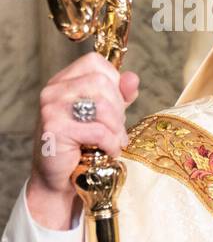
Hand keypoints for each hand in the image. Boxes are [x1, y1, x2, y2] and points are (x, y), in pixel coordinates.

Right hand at [28, 53, 138, 229]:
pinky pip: (98, 131)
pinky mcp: (55, 129)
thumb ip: (119, 95)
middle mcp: (54, 90)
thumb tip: (133, 78)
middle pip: (102, 83)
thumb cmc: (84, 144)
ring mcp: (52, 108)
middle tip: (116, 129)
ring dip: (117, 128)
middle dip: (118, 109)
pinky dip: (111, 143)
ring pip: (102, 105)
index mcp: (64, 81)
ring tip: (114, 141)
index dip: (114, 82)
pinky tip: (108, 151)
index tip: (116, 105)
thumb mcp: (105, 115)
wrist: (60, 178)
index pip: (96, 63)